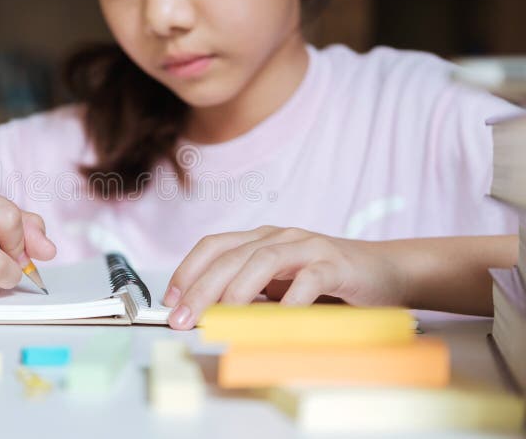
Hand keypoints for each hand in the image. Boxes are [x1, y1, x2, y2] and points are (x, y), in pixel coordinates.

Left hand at [163, 226, 406, 329]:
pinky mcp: (336, 264)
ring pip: (264, 259)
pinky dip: (292, 299)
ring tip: (221, 316)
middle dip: (202, 287)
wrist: (386, 271)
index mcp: (260, 240)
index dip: (187, 269)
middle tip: (184, 318)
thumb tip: (207, 319)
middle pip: (231, 255)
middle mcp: (280, 237)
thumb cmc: (326, 283)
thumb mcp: (280, 288)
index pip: (214, 246)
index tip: (170, 301)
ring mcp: (308, 247)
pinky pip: (310, 278)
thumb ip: (250, 297)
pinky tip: (278, 320)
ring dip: (238, 289)